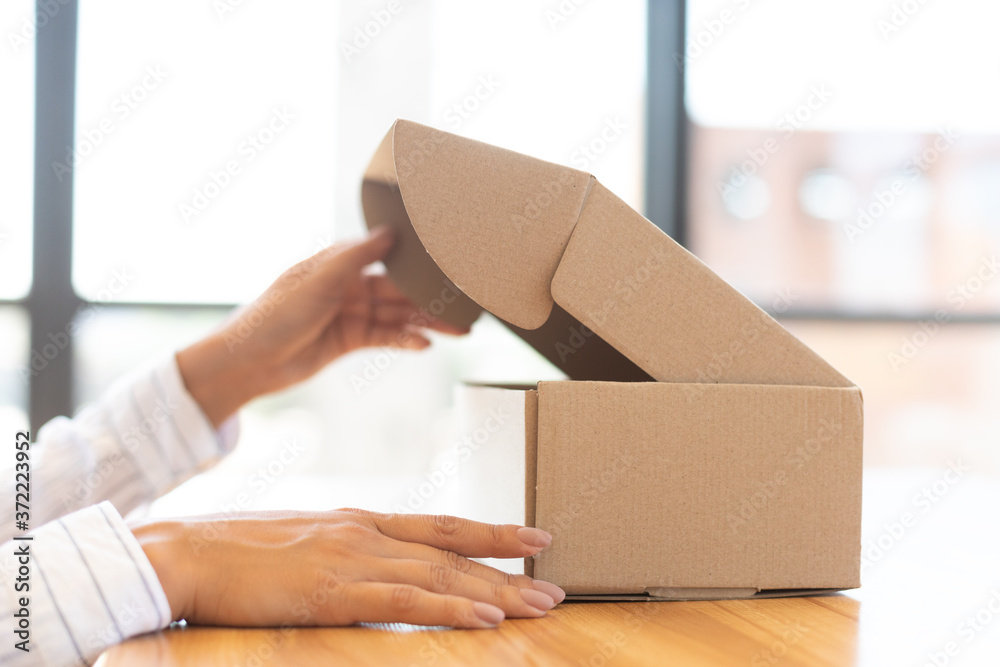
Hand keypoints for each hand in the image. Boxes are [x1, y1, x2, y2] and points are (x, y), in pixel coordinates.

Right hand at [133, 509, 565, 627]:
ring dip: (496, 593)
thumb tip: (374, 570)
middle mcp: (367, 532)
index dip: (491, 532)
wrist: (187, 550)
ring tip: (540, 604)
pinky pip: (405, 601)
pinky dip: (451, 610)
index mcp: (361, 520)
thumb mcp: (304, 541)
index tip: (533, 537)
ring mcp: (352, 558)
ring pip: (441, 576)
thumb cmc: (238, 551)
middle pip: (453, 552)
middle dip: (508, 570)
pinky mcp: (332, 591)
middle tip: (556, 585)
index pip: (442, 526)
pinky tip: (486, 620)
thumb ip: (345, 551)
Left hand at [177, 228, 466, 426]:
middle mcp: (349, 286)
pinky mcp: (351, 340)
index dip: (417, 260)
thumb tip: (391, 232)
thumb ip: (356, 256)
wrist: (249, 361)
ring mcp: (352, 314)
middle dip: (431, 297)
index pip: (387, 256)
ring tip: (459, 330)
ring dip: (427, 322)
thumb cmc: (274, 314)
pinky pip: (386, 338)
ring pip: (398, 315)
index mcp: (339, 263)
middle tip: (466, 303)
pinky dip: (405, 340)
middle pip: (399, 290)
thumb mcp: (317, 280)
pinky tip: (426, 345)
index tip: (448, 259)